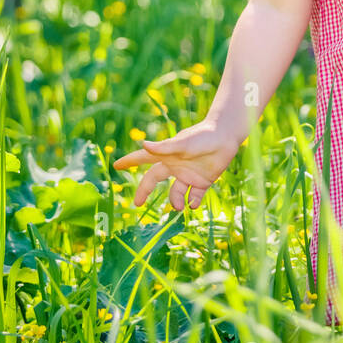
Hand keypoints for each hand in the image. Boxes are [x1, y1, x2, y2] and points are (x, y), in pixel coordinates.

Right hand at [112, 118, 240, 210]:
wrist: (226, 137)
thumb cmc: (203, 137)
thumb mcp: (182, 144)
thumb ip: (163, 148)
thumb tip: (142, 143)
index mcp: (166, 155)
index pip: (143, 158)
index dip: (129, 161)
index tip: (116, 165)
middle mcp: (175, 166)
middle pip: (153, 180)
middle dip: (144, 191)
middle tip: (137, 204)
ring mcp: (188, 174)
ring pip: (176, 193)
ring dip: (176, 201)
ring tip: (179, 206)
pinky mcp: (203, 181)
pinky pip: (194, 196)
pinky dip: (193, 202)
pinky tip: (193, 204)